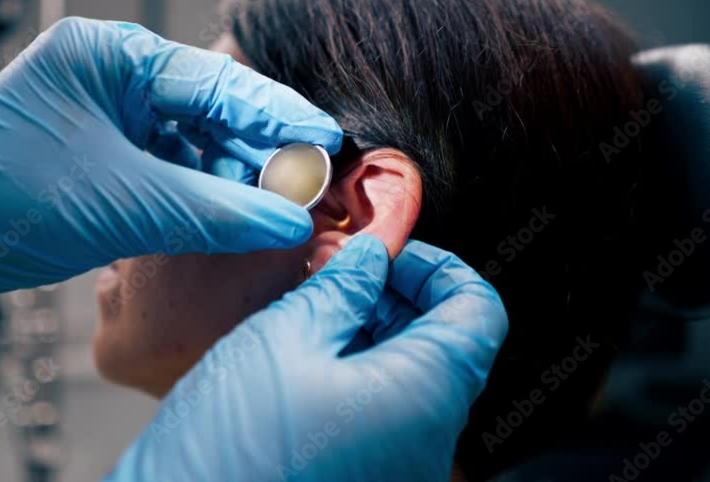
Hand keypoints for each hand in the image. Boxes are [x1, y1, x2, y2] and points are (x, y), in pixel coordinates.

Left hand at [0, 17, 341, 307]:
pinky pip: (170, 160)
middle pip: (210, 105)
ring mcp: (106, 108)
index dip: (276, 115)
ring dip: (234, 172)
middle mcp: (110, 71)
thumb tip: (291, 221)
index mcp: (108, 55)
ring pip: (193, 136)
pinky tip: (235, 211)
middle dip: (259, 147)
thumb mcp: (126, 205)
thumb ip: (218, 211)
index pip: (215, 80)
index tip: (325, 141)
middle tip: (308, 182)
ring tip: (277, 204)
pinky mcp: (104, 146)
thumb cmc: (3, 202)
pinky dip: (203, 187)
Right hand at [107, 235, 508, 481]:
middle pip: (446, 344)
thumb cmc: (231, 449)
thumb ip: (341, 287)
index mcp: (423, 394)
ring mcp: (401, 467)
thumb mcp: (285, 338)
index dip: (437, 267)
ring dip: (375, 331)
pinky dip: (360, 372)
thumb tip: (368, 256)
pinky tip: (307, 352)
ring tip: (313, 305)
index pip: (478, 311)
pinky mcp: (369, 479)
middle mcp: (428, 441)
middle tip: (337, 269)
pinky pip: (387, 414)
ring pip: (414, 379)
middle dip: (397, 294)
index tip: (388, 250)